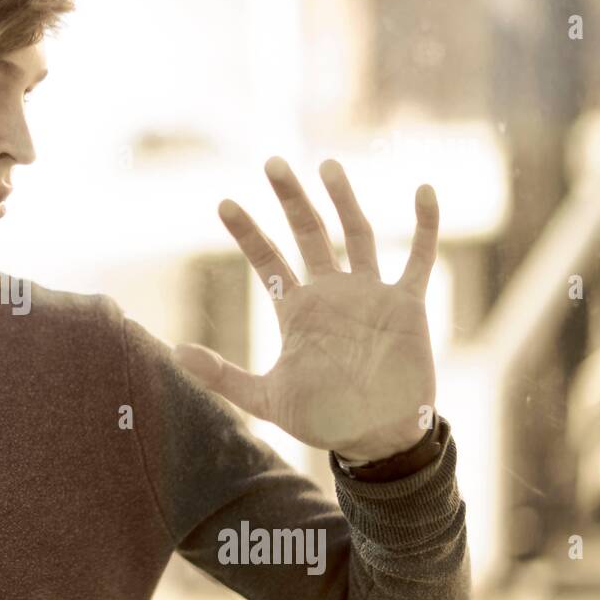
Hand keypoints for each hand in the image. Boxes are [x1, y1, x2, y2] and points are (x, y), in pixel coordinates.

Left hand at [175, 156, 437, 461]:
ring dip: (343, 200)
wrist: (376, 438)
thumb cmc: (323, 419)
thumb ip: (221, 376)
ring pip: (357, 234)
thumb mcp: (264, 400)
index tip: (223, 203)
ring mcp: (370, 295)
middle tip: (272, 162)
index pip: (267, 260)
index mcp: (297, 310)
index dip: (247, 232)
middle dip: (291, 199)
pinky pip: (419, 257)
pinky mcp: (407, 305)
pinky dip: (425, 226)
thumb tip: (174, 352)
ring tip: (328, 165)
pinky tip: (424, 190)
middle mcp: (331, 294)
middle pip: (308, 233)